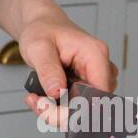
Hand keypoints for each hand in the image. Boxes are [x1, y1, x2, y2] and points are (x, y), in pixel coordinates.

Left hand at [19, 13, 117, 132]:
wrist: (40, 25)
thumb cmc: (41, 30)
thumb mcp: (38, 47)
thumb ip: (48, 70)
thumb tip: (57, 92)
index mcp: (95, 54)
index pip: (100, 93)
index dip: (80, 108)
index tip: (54, 111)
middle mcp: (100, 67)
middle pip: (93, 105)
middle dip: (63, 112)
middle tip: (39, 104)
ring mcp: (94, 77)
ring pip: (84, 109)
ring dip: (58, 111)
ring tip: (37, 98)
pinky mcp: (86, 85)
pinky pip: (76, 105)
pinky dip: (57, 107)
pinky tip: (41, 97)